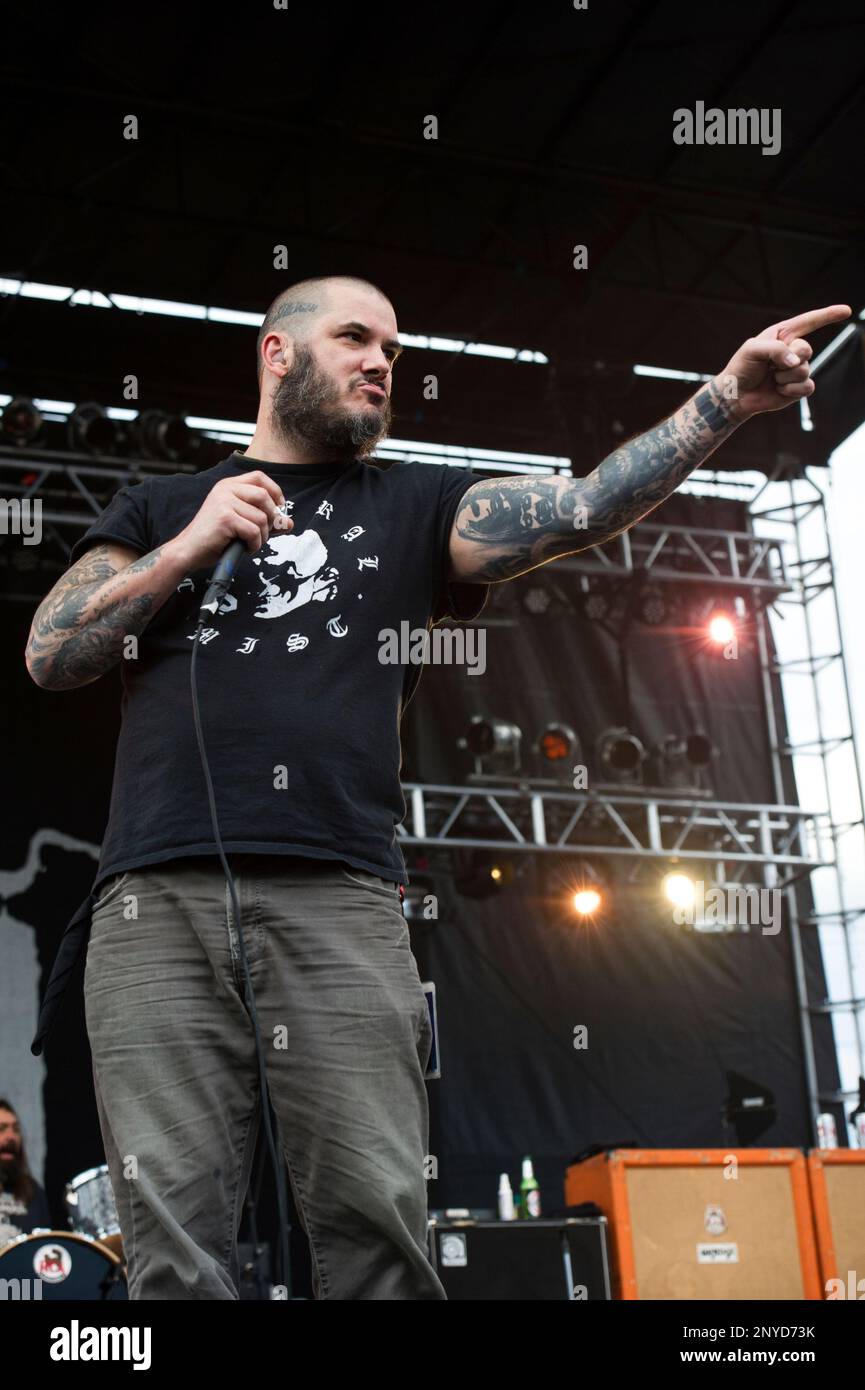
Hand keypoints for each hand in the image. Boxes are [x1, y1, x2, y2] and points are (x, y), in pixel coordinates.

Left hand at [716, 304, 851, 421]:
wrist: (736, 395)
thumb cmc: (741, 368)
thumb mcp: (752, 349)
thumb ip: (775, 349)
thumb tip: (796, 362)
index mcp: (783, 335)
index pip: (809, 321)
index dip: (828, 315)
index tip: (846, 310)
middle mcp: (792, 350)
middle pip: (807, 349)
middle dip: (790, 358)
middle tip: (772, 366)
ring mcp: (797, 369)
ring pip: (804, 370)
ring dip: (784, 377)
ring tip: (771, 378)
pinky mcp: (798, 388)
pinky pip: (807, 387)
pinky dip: (790, 390)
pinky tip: (778, 389)